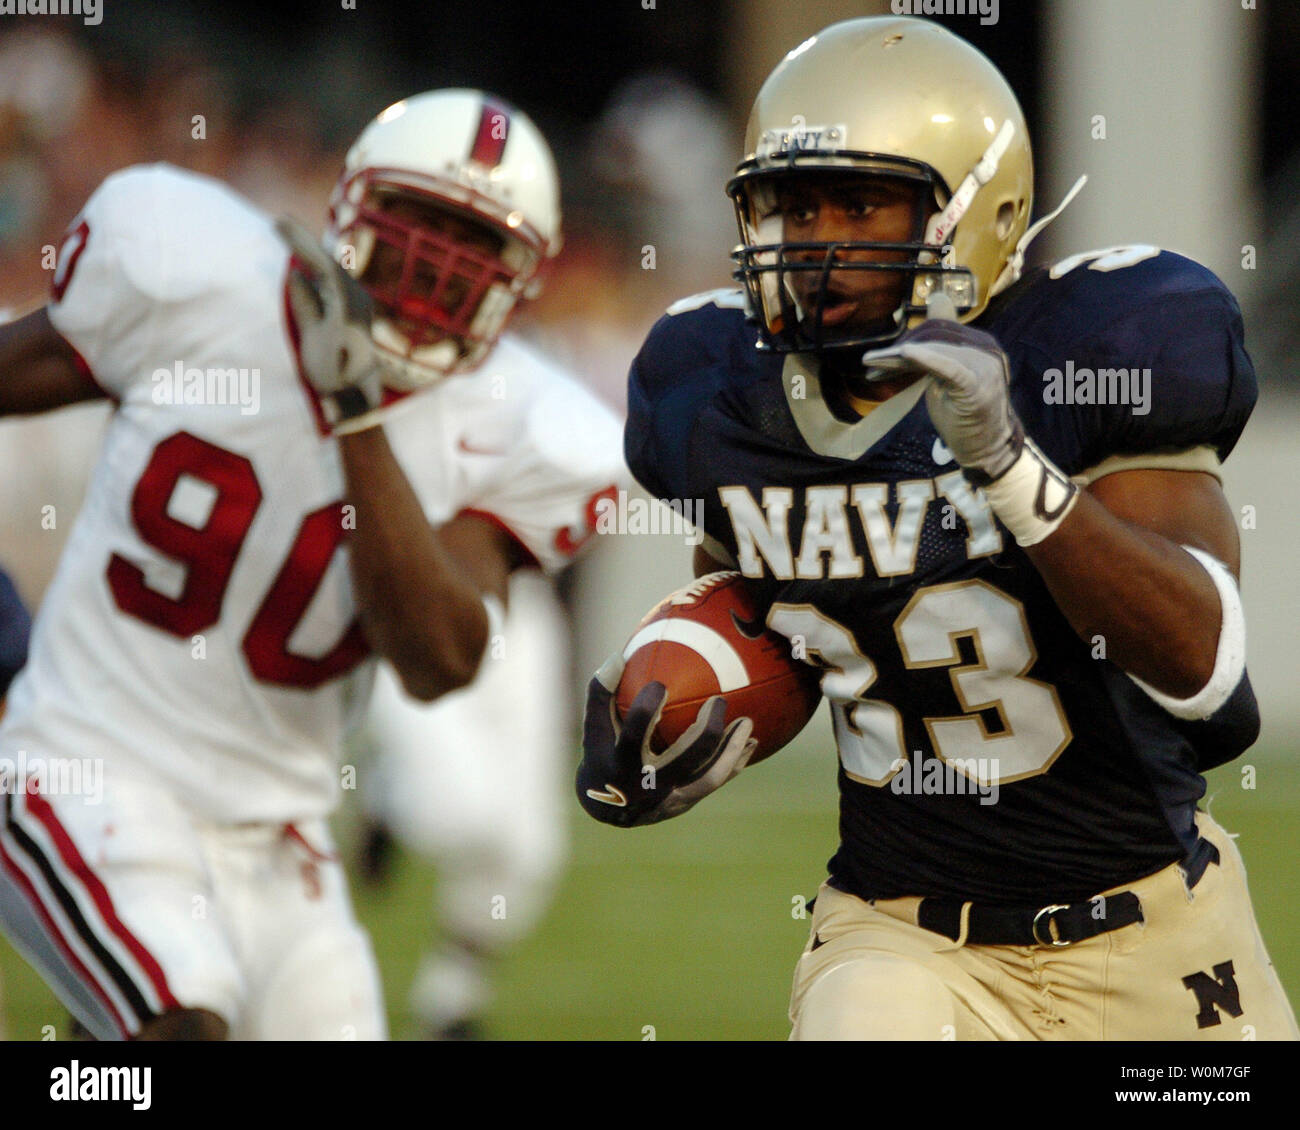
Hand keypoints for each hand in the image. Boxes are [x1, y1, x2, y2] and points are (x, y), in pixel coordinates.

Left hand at [277, 217, 392, 434]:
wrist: (347, 396)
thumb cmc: (331, 370)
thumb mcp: (311, 333)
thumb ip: (305, 305)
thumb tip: (294, 277)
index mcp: (346, 304)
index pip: (322, 271)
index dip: (303, 250)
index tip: (283, 231)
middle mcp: (354, 298)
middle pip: (324, 261)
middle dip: (300, 239)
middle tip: (278, 219)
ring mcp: (353, 302)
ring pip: (324, 263)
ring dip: (301, 241)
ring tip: (279, 223)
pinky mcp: (346, 308)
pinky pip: (326, 274)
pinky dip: (308, 255)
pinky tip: (292, 242)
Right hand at [576, 649, 756, 827]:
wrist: (608, 808)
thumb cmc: (601, 753)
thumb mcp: (594, 725)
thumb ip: (601, 692)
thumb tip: (619, 655)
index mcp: (621, 762)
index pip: (634, 734)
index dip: (647, 710)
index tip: (661, 684)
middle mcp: (648, 784)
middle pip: (685, 758)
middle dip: (707, 731)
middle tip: (720, 702)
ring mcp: (670, 797)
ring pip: (709, 776)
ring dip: (732, 750)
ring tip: (747, 723)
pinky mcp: (685, 802)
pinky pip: (715, 781)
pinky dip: (734, 763)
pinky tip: (751, 743)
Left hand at [861, 294, 1023, 485]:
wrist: (986, 449)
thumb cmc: (965, 412)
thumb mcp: (948, 371)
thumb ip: (940, 341)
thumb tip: (937, 297)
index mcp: (979, 342)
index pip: (938, 328)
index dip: (907, 338)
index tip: (880, 357)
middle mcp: (985, 347)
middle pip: (934, 336)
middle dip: (898, 349)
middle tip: (872, 362)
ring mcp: (984, 365)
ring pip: (934, 350)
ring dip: (897, 358)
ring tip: (872, 364)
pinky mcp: (977, 385)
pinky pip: (948, 366)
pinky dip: (927, 358)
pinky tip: (905, 354)